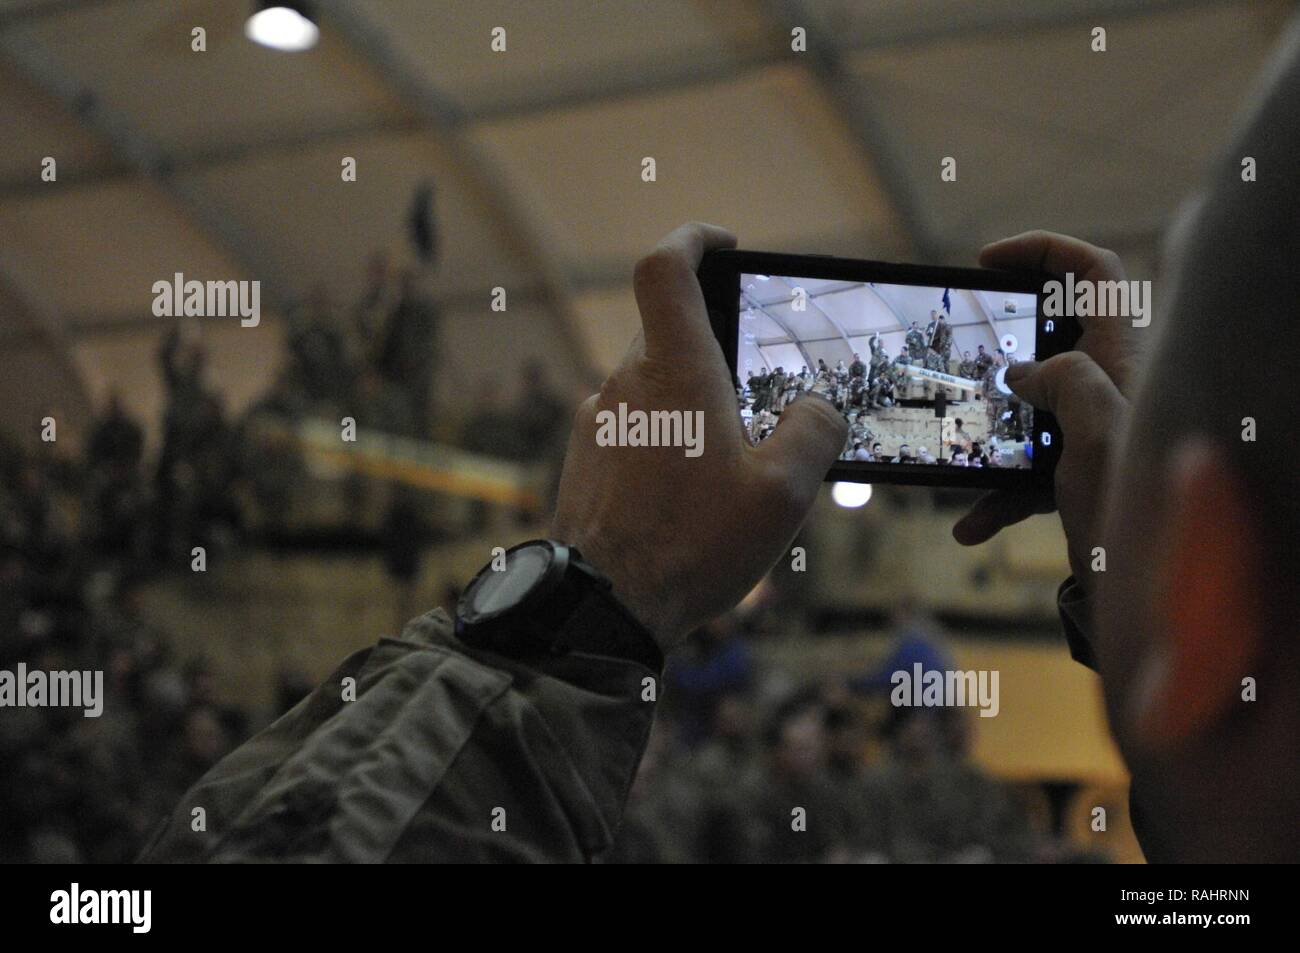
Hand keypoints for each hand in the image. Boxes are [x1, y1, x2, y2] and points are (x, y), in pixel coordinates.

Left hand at [552, 223, 846, 649]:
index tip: (724, 244)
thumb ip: (814, 432)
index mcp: (675, 371)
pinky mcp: (584, 459)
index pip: (665, 268)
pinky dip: (663, 441)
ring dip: (691, 409)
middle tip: (758, 407)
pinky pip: (632, 428)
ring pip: (653, 388)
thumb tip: (818, 407)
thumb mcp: (783, 492)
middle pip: (672, 337)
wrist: (604, 605)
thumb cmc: (694, 545)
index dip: (694, 239)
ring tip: (726, 469)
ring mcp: (598, 421)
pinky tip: (687, 495)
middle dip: (718, 358)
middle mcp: (627, 383)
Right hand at [953, 231, 1143, 587]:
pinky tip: (972, 525)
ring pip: (1030, 408)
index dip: (1044, 250)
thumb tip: (1023, 376)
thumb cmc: (1136, 509)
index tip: (987, 261)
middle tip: (964, 350)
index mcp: (1125, 359)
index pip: (1095, 271)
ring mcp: (1094, 432)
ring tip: (954, 449)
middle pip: (1055, 336)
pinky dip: (996, 495)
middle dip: (1003, 343)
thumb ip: (1064, 380)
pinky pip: (1027, 471)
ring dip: (987, 429)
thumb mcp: (1095, 430)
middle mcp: (1112, 388)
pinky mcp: (1081, 475)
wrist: (1149, 597)